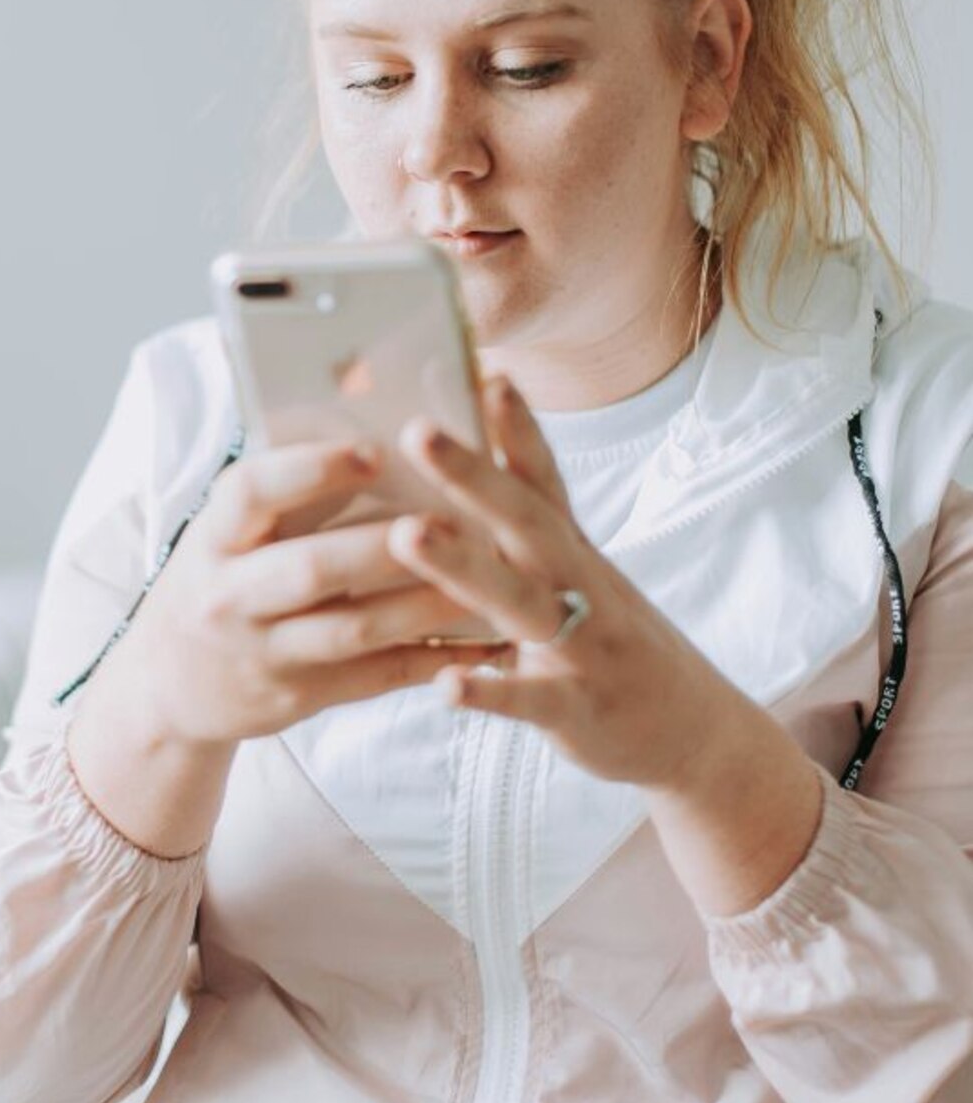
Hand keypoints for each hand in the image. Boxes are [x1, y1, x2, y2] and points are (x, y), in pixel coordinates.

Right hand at [93, 437, 506, 749]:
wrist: (166, 686)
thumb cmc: (215, 581)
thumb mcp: (223, 533)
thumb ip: (282, 493)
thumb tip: (372, 427)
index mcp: (212, 537)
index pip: (251, 492)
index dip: (311, 470)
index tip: (372, 450)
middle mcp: (229, 596)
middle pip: (313, 568)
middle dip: (388, 545)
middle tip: (457, 517)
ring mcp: (263, 653)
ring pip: (355, 629)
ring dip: (426, 602)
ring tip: (489, 574)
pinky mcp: (297, 698)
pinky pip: (375, 678)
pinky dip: (433, 660)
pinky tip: (485, 643)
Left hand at [389, 374, 757, 792]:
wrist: (694, 732)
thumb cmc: (608, 640)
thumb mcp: (572, 578)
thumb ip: (517, 533)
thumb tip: (452, 472)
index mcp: (571, 551)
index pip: (543, 478)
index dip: (516, 426)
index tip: (486, 370)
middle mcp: (582, 587)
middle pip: (526, 522)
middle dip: (472, 474)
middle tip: (417, 429)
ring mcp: (585, 648)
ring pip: (521, 602)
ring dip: (463, 567)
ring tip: (408, 533)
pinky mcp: (580, 713)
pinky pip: (532, 700)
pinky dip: (491, 692)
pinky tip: (446, 684)